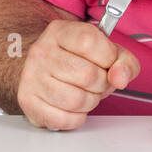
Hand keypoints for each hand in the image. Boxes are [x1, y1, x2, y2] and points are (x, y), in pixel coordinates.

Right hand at [17, 19, 140, 129]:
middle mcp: (41, 52)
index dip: (108, 57)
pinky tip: (74, 107)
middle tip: (98, 82)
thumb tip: (121, 77)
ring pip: (76, 100)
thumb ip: (123, 60)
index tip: (108, 62)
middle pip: (87, 75)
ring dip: (91, 102)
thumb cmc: (75, 58)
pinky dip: (76, 118)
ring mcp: (31, 77)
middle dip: (102, 84)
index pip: (90, 41)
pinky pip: (63, 119)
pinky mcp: (28, 102)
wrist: (42, 68)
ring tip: (87, 93)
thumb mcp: (103, 49)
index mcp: (60, 32)